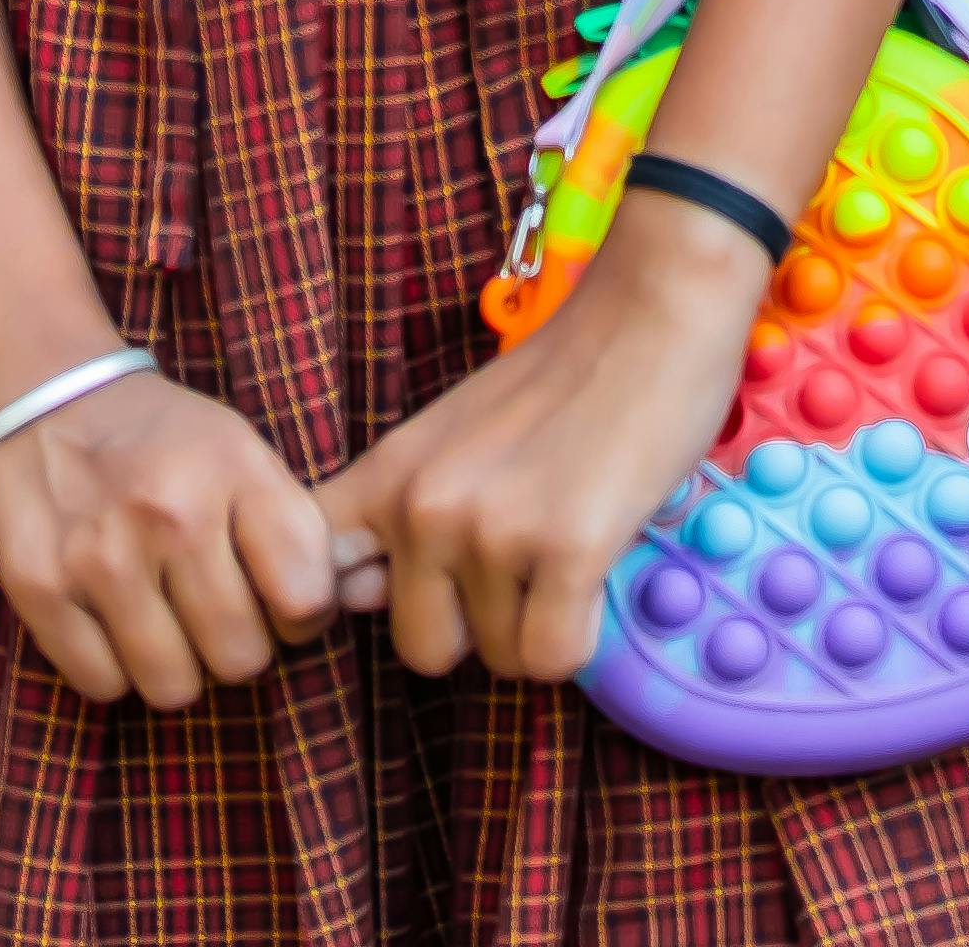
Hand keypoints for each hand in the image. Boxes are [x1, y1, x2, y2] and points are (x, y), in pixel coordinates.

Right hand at [0, 362, 350, 710]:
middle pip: (240, 658)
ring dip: (172, 664)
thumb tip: (329, 614)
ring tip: (158, 613)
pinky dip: (110, 666)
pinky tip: (107, 615)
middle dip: (233, 647)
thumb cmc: (158, 437)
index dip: (302, 615)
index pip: (306, 597)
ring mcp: (100, 554)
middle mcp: (170, 513)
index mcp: (233, 472)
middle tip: (210, 610)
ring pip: (172, 687)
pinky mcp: (38, 586)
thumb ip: (289, 526)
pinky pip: (102, 684)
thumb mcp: (238, 449)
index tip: (281, 601)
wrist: (37, 389)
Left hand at [314, 195, 760, 684]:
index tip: (406, 597)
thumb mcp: (453, 435)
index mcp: (388, 474)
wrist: (651, 308)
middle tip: (521, 568)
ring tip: (567, 547)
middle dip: (478, 627)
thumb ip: (403, 513)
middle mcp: (423, 507)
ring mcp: (491, 529)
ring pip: (501, 659)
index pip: (317, 576)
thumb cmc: (561, 376)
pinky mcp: (567, 548)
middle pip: (423, 651)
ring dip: (539, 625)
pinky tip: (594, 573)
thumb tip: (355, 599)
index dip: (359, 608)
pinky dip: (580, 635)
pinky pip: (552, 658)